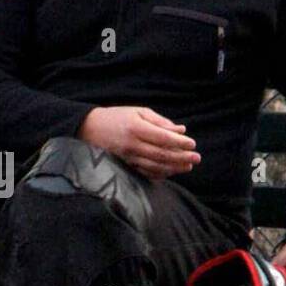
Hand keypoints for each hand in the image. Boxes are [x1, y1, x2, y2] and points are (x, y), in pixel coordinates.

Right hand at [77, 105, 199, 179]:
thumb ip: (160, 122)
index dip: (180, 143)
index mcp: (136, 128)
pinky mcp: (124, 166)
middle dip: (181, 157)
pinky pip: (145, 173)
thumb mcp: (138, 112)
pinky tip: (171, 172)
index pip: (163, 138)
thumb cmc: (117, 117)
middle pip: (161, 154)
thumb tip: (181, 131)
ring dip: (174, 168)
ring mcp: (127, 158)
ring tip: (187, 166)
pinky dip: (160, 174)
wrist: (88, 129)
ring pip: (155, 166)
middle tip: (197, 158)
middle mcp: (132, 145)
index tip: (193, 144)